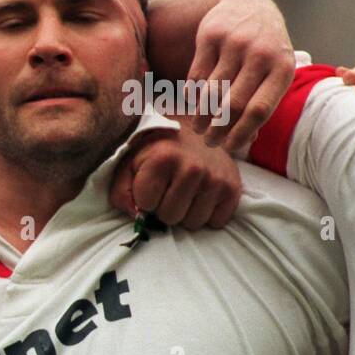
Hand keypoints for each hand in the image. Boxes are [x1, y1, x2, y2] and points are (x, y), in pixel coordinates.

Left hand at [111, 125, 241, 229]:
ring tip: (185, 192)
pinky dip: (207, 214)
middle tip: (168, 190)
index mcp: (163, 159)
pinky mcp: (233, 188)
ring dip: (186, 213)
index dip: (144, 199)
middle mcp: (193, 169)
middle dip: (164, 208)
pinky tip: (201, 196)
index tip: (149, 186)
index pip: (146, 205)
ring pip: (193, 223)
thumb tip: (136, 217)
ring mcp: (216, 179)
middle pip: (170, 218)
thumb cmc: (156, 151)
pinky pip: (216, 222)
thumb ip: (122, 192)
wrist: (194, 132)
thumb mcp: (129, 164)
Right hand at [186, 0, 293, 151]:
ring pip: (211, 92)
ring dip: (201, 117)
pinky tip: (193, 103)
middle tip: (209, 141)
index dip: (240, 134)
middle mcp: (260, 55)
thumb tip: (247, 140)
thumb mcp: (274, 70)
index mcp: (282, 68)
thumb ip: (263, 101)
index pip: (258, 110)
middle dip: (217, 130)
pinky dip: (192, 96)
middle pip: (233, 105)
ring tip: (198, 127)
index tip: (228, 147)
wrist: (249, 3)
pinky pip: (196, 76)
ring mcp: (235, 44)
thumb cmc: (264, 47)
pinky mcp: (211, 36)